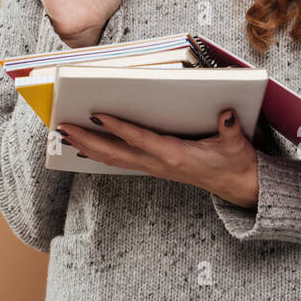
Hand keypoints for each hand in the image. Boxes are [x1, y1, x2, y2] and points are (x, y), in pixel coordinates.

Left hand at [56, 108, 259, 207]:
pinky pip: (120, 161)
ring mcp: (154, 167)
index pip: (139, 139)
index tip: (96, 115)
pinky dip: (100, 153)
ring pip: (113, 158)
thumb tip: (227, 114)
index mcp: (174, 155)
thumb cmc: (234, 163)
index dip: (117, 128)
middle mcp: (158, 163)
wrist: (237, 186)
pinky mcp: (154, 167)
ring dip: (87, 146)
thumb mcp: (236, 145)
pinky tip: (86, 147)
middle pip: (115, 152)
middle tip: (63, 126)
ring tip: (65, 133)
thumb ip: (230, 130)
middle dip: (87, 139)